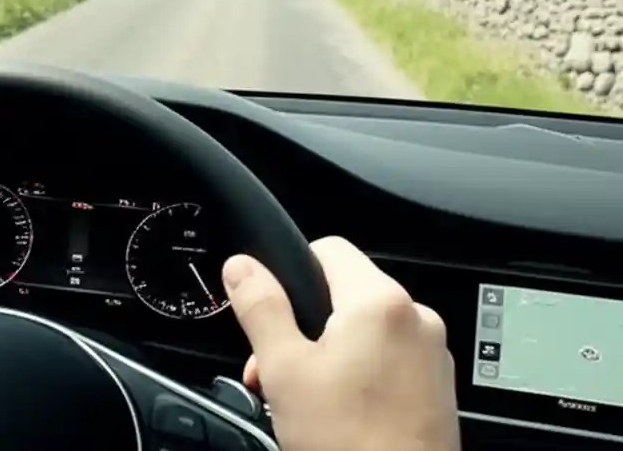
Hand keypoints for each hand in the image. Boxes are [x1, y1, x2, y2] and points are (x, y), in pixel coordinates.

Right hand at [222, 237, 459, 450]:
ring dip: (327, 353)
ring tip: (303, 398)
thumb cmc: (349, 443)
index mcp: (380, 302)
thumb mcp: (284, 369)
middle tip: (276, 368)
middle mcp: (417, 319)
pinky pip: (388, 359)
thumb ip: (260, 307)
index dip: (290, 273)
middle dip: (302, 325)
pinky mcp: (437, 386)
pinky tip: (337, 412)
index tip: (270, 309)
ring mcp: (432, 354)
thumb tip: (242, 266)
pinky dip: (358, 373)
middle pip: (344, 294)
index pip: (328, 249)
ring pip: (364, 330)